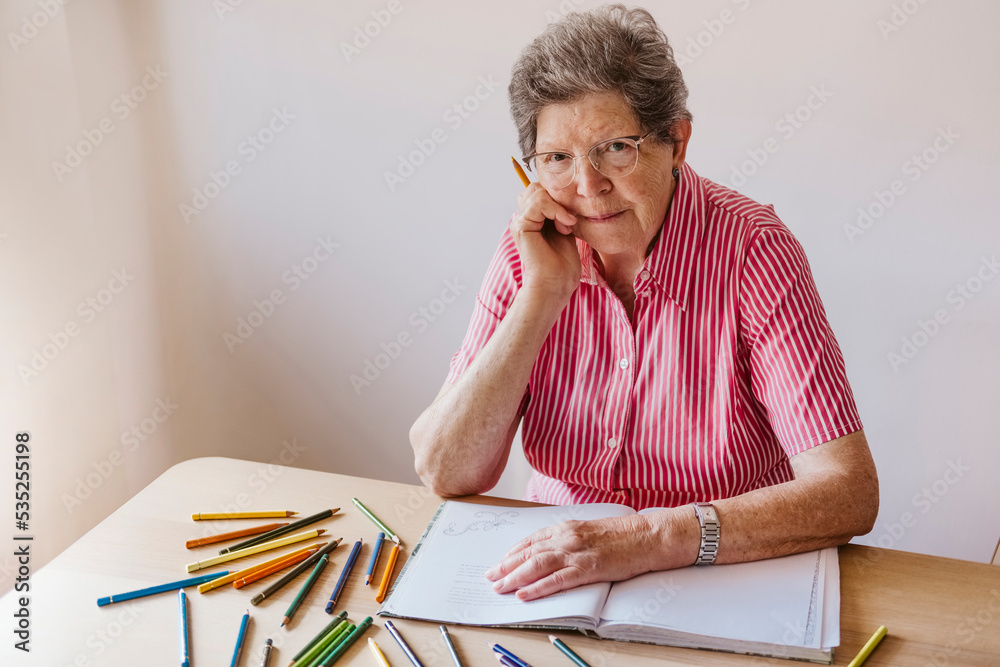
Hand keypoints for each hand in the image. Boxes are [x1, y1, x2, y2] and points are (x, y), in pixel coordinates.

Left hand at [483, 515, 660, 601]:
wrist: (647, 535)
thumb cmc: (623, 534)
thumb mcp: (590, 530)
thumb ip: (570, 538)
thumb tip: (553, 549)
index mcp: (567, 527)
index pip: (532, 540)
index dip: (514, 551)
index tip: (501, 560)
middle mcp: (567, 538)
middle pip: (529, 552)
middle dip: (506, 565)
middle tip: (490, 576)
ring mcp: (577, 553)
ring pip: (537, 565)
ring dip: (514, 577)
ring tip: (499, 587)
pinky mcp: (588, 569)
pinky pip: (557, 580)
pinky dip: (538, 588)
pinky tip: (524, 594)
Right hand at [511, 184, 580, 302]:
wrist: (556, 283)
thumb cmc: (563, 263)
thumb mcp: (565, 229)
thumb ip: (560, 211)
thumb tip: (566, 194)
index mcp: (533, 218)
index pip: (541, 189)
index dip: (558, 197)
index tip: (572, 217)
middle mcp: (523, 218)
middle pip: (536, 187)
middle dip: (557, 198)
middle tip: (569, 220)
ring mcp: (520, 222)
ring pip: (537, 192)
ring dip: (558, 206)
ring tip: (567, 226)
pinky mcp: (521, 226)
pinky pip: (538, 204)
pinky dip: (556, 211)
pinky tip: (565, 226)